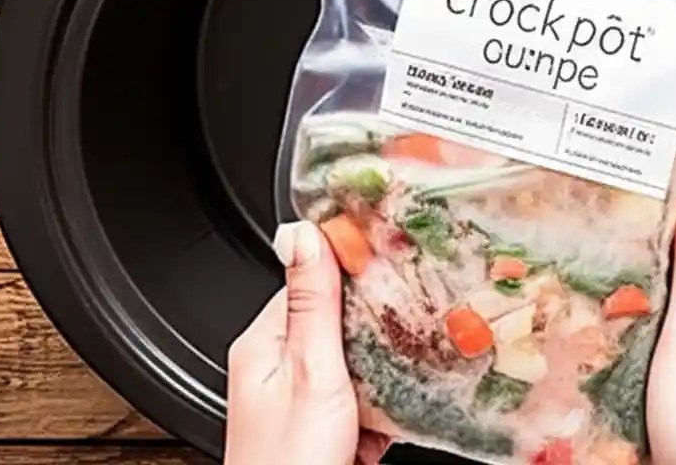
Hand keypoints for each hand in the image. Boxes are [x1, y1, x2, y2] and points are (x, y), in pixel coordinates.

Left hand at [225, 221, 389, 464]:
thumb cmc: (289, 461)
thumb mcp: (312, 372)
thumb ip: (313, 304)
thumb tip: (303, 232)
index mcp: (263, 342)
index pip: (311, 279)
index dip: (352, 270)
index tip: (390, 260)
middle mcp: (275, 365)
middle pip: (337, 320)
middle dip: (376, 324)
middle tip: (412, 319)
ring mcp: (299, 398)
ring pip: (353, 359)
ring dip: (382, 367)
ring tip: (410, 366)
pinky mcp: (321, 426)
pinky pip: (358, 397)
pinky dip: (380, 404)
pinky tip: (394, 411)